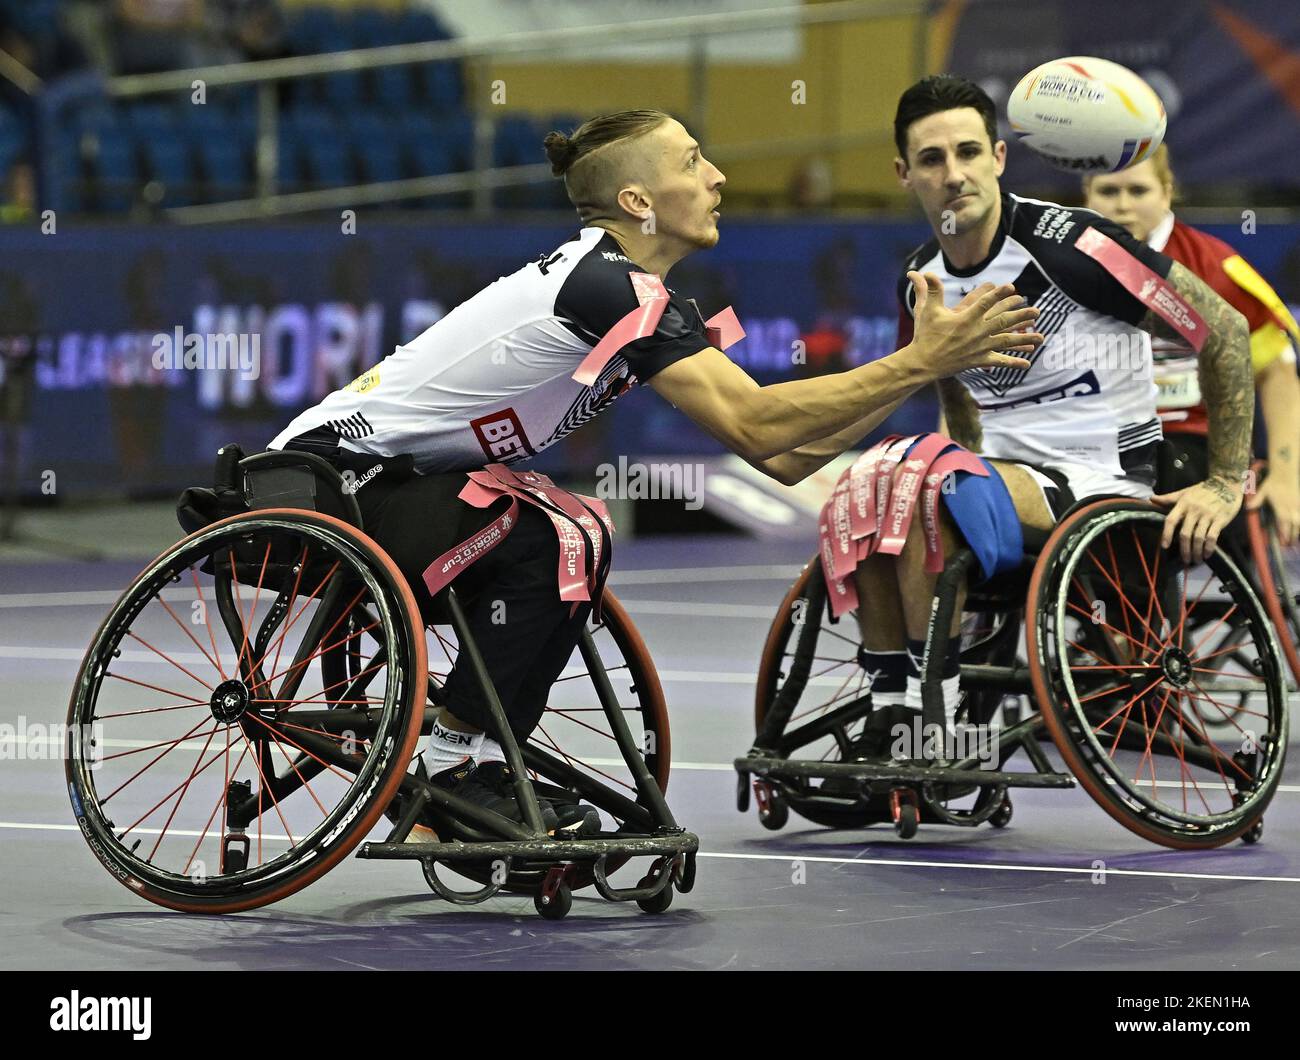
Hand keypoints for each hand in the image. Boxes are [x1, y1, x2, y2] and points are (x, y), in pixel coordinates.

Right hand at [907, 272, 1043, 379]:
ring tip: (1041, 337)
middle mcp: (976, 333)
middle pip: (1003, 322)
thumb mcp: (926, 311)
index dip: (998, 294)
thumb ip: (930, 290)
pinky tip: (1027, 364)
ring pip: (1006, 342)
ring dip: (1024, 339)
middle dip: (1021, 316)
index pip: (985, 303)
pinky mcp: (978, 360)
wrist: (923, 363)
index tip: (1011, 287)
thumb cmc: (925, 335)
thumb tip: (925, 272)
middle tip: (1037, 311)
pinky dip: (1013, 363)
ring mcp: (979, 348)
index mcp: (965, 319)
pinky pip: (999, 361)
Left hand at [1151, 477, 1242, 563]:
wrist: (1227, 483)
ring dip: (1196, 552)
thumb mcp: (1184, 492)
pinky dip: (1209, 548)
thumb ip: (1168, 498)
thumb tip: (1151, 499)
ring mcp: (1208, 515)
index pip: (1171, 520)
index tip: (1165, 546)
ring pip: (1198, 537)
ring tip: (1196, 560)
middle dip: (1184, 550)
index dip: (1166, 534)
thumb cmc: (1203, 490)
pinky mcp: (1220, 519)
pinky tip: (1207, 554)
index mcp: (1183, 504)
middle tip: (1185, 560)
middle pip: (1185, 534)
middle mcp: (1194, 510)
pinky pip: (1213, 536)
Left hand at [1247, 472, 1299, 545]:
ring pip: (1299, 522)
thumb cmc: (1273, 482)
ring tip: (1296, 540)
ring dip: (1298, 531)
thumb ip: (1256, 501)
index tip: (1283, 543)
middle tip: (1289, 545)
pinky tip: (1298, 526)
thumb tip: (1248, 508)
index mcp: (1281, 508)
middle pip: (1294, 526)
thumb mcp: (1262, 491)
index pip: (1283, 524)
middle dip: (1292, 536)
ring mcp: (1297, 505)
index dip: (1284, 534)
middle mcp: (1291, 508)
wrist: (1285, 472)